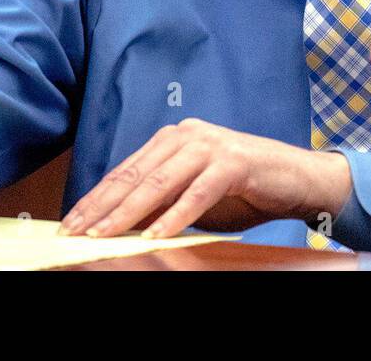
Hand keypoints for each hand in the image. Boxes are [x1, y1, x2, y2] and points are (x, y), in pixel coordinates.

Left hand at [58, 118, 351, 237]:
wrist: (299, 178)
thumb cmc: (246, 189)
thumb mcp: (195, 195)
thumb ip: (163, 202)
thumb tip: (119, 225)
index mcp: (175, 138)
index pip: (126, 171)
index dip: (96, 199)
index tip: (71, 224)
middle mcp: (189, 134)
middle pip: (136, 175)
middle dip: (103, 207)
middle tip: (76, 232)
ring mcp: (212, 145)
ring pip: (161, 182)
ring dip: (130, 213)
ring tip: (104, 235)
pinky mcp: (235, 162)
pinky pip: (198, 193)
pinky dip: (176, 216)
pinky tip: (156, 235)